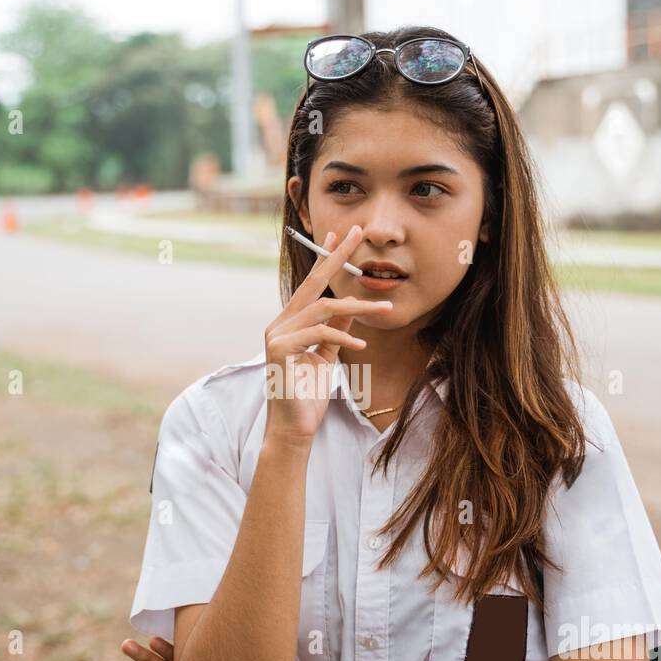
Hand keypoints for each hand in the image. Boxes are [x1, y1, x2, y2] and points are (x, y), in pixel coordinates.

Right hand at [263, 224, 393, 443]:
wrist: (294, 428)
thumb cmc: (308, 395)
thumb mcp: (327, 357)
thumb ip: (335, 331)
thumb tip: (353, 307)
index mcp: (289, 323)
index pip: (310, 285)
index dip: (326, 259)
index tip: (341, 235)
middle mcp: (279, 324)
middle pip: (312, 284)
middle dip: (335, 256)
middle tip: (355, 232)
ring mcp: (276, 335)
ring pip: (321, 308)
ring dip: (356, 306)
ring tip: (383, 306)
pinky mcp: (280, 349)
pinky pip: (318, 333)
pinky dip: (343, 335)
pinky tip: (360, 343)